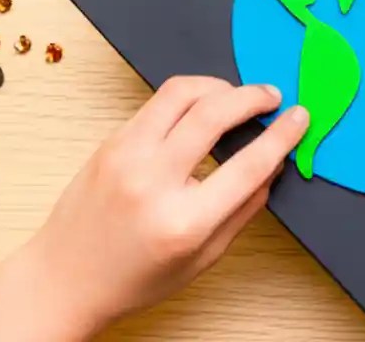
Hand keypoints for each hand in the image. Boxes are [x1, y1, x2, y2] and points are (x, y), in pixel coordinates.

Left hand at [0, 77, 308, 341]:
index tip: (300, 117)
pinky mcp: (110, 142)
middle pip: (214, 113)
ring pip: (181, 93)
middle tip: (272, 96)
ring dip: (218, 87)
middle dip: (252, 97)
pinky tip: (202, 109)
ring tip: (237, 97)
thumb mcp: (203, 259)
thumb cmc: (133, 278)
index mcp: (183, 221)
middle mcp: (153, 181)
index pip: (247, 164)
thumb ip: (242, 211)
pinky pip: (157, 105)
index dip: (281, 135)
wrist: (64, 278)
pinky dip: (187, 99)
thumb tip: (272, 166)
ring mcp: (126, 156)